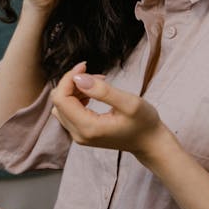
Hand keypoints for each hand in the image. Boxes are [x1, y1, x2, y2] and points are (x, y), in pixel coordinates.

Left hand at [50, 62, 166, 159]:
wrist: (149, 143)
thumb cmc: (144, 123)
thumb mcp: (129, 103)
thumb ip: (102, 90)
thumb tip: (78, 79)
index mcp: (88, 128)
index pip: (61, 99)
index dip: (68, 78)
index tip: (85, 66)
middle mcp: (78, 135)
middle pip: (58, 102)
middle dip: (73, 82)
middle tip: (97, 75)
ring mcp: (79, 135)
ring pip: (62, 106)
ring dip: (75, 89)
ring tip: (98, 83)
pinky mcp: (81, 133)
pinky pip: (69, 111)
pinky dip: (77, 97)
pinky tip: (93, 92)